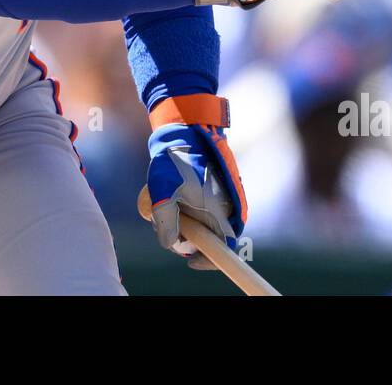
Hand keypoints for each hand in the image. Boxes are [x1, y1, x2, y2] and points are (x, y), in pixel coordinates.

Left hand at [146, 119, 246, 270]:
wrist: (186, 128)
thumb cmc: (175, 160)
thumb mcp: (163, 191)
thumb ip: (165, 221)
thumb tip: (171, 244)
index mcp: (221, 211)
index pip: (225, 249)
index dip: (208, 261)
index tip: (190, 262)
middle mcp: (229, 207)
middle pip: (211, 239)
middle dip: (188, 239)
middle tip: (165, 228)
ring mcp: (225, 197)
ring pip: (206, 224)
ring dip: (186, 223)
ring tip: (164, 205)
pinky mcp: (218, 189)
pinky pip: (205, 210)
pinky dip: (190, 211)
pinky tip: (173, 197)